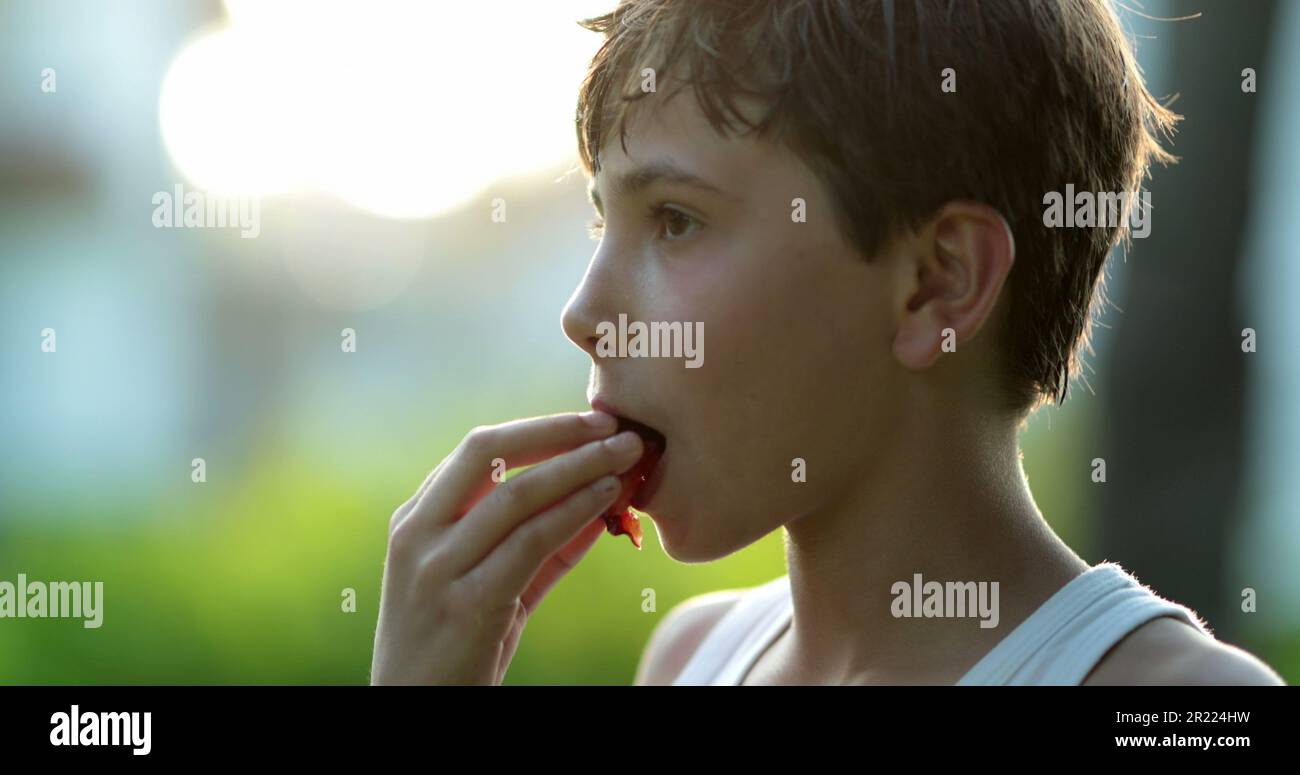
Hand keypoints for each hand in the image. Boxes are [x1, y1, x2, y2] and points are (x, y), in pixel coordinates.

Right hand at [370, 411, 643, 684]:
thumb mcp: (490, 587)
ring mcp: (436, 568)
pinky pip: (530, 541)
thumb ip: (541, 546)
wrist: (415, 713)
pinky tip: (607, 499)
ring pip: (516, 493)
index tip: (590, 421)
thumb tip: (600, 505)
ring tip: (625, 456)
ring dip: (578, 466)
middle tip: (613, 424)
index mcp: (416, 520)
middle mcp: (418, 534)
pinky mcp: (466, 604)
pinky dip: (574, 511)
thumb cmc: (455, 650)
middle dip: (557, 431)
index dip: (540, 428)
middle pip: (489, 452)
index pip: (479, 450)